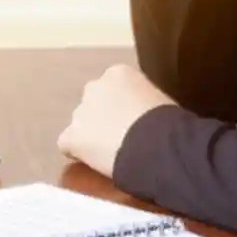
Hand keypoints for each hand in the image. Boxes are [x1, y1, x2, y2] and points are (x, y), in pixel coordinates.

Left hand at [57, 64, 176, 177]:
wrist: (157, 144)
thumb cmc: (168, 122)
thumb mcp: (159, 99)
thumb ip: (143, 100)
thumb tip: (144, 114)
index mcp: (118, 73)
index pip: (114, 88)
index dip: (123, 107)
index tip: (135, 121)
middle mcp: (94, 87)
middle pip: (94, 102)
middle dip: (103, 117)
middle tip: (122, 136)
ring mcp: (80, 112)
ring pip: (81, 124)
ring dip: (92, 135)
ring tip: (112, 153)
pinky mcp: (71, 137)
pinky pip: (69, 145)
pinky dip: (79, 153)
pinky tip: (96, 162)